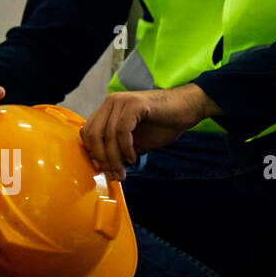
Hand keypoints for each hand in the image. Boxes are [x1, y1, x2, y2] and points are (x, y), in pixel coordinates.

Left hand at [79, 85, 218, 181]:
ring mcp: (121, 101)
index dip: (91, 152)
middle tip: (113, 175)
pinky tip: (133, 158)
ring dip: (114, 158)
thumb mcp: (136, 141)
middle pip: (94, 134)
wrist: (188, 108)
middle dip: (102, 158)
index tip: (101, 170)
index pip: (87, 132)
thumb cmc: (163, 124)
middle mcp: (110, 102)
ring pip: (107, 134)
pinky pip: (122, 130)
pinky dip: (125, 147)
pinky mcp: (134, 103)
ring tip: (123, 172)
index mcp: (107, 109)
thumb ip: (119, 150)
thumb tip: (103, 167)